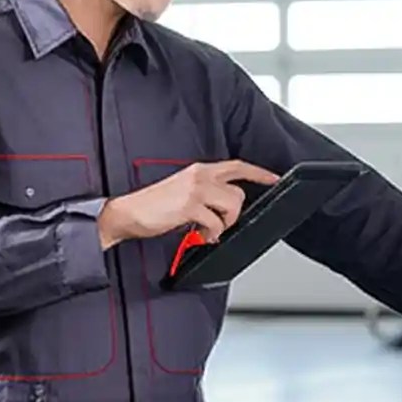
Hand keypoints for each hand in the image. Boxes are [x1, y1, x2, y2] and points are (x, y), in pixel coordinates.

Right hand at [98, 160, 279, 248]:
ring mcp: (195, 190)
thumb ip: (205, 192)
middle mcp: (199, 176)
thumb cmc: (152, 205)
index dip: (259, 172)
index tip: (274, 178)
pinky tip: (200, 235)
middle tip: (220, 224)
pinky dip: (211, 234)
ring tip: (207, 230)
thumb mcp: (182, 191)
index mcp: (199, 170)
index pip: (237, 166)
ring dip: (224, 224)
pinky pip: (216, 223)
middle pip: (238, 192)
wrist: (127, 213)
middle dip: (235, 213)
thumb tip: (224, 207)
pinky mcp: (189, 206)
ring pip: (232, 206)